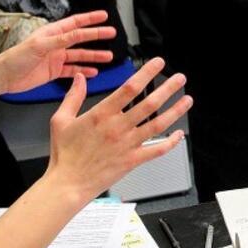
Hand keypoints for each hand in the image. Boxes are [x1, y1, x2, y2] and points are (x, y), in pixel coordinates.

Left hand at [0, 11, 115, 94]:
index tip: (104, 16)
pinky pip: (72, 70)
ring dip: (93, 56)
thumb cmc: (15, 58)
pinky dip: (83, 71)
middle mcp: (55, 44)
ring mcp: (55, 58)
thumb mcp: (40, 46)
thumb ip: (61, 40)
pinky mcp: (54, 71)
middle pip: (81, 38)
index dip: (90, 19)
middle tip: (111, 33)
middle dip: (96, 36)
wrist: (4, 77)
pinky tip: (93, 72)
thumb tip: (78, 33)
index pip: (75, 23)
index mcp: (51, 33)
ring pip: (79, 55)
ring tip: (108, 57)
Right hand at [46, 58, 192, 201]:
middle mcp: (118, 128)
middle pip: (149, 104)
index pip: (130, 88)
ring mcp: (127, 145)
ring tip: (187, 99)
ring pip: (158, 124)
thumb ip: (73, 97)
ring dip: (175, 111)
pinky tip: (179, 134)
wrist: (67, 184)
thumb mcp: (60, 120)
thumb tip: (80, 78)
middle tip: (180, 78)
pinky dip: (171, 142)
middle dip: (168, 88)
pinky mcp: (132, 160)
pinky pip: (156, 150)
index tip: (158, 64)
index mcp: (101, 114)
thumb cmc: (64, 155)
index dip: (147, 73)